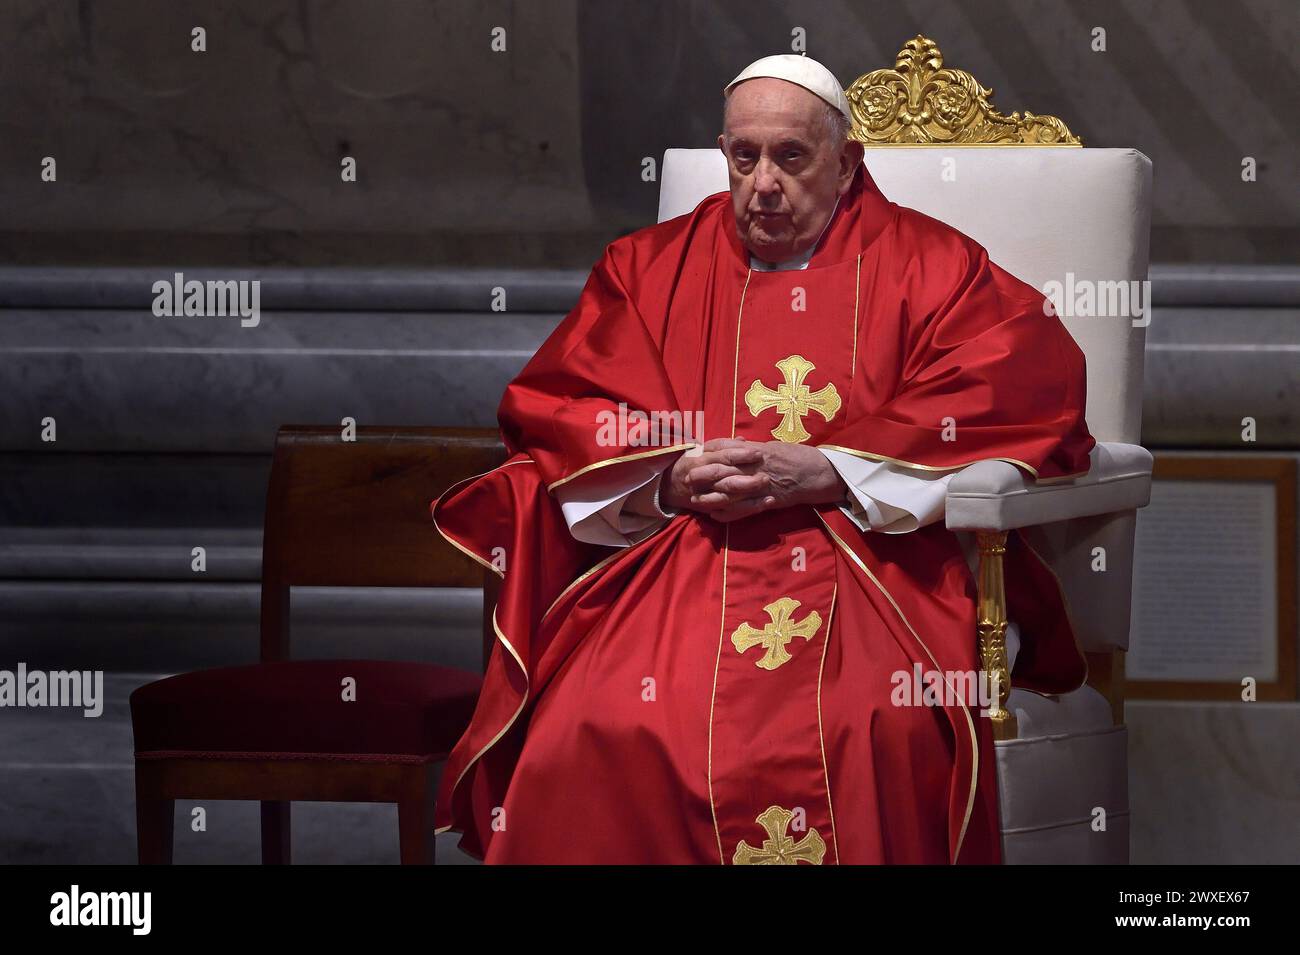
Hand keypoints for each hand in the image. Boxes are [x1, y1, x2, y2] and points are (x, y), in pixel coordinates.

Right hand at [660, 442, 764, 512]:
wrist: (669, 486)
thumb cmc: (692, 465)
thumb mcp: (703, 451)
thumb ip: (722, 446)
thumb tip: (744, 439)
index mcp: (700, 458)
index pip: (721, 454)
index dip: (740, 453)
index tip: (759, 453)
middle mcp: (701, 476)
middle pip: (724, 476)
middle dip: (746, 475)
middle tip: (766, 474)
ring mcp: (704, 494)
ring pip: (727, 495)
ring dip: (749, 494)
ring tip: (769, 490)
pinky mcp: (710, 508)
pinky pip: (730, 511)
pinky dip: (748, 508)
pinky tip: (765, 504)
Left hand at [679, 438, 848, 522]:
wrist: (820, 473)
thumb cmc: (799, 457)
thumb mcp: (775, 447)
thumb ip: (754, 449)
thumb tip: (737, 446)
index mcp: (758, 451)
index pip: (729, 448)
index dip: (711, 451)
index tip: (696, 452)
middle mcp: (757, 468)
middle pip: (725, 471)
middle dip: (705, 474)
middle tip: (687, 477)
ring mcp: (762, 486)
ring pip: (731, 493)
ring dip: (711, 497)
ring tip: (695, 500)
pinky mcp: (768, 502)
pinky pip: (744, 510)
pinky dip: (729, 514)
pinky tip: (715, 516)